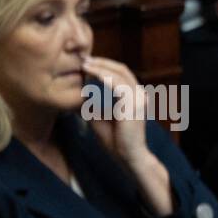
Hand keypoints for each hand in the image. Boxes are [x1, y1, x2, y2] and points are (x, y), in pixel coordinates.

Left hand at [79, 56, 172, 216]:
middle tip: (83, 60)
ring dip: (101, 66)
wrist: (128, 157)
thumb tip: (77, 93)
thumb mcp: (99, 116)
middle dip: (102, 62)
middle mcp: (140, 94)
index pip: (121, 74)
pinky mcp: (133, 104)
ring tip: (85, 64)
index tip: (85, 65)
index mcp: (135, 97)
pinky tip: (91, 73)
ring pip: (120, 73)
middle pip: (122, 69)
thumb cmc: (115, 140)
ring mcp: (139, 98)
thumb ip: (93, 103)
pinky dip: (104, 76)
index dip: (104, 66)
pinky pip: (118, 84)